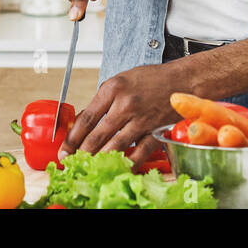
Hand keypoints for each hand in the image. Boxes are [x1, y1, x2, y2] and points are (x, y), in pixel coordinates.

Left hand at [61, 62, 182, 165]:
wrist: (182, 80)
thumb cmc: (150, 79)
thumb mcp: (120, 81)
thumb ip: (102, 101)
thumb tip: (83, 122)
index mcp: (113, 89)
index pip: (86, 118)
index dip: (72, 137)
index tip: (64, 149)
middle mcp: (125, 104)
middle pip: (97, 135)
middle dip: (81, 152)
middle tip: (71, 162)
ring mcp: (141, 119)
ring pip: (115, 146)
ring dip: (100, 159)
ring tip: (90, 166)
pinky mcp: (155, 131)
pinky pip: (139, 152)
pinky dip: (128, 162)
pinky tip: (119, 167)